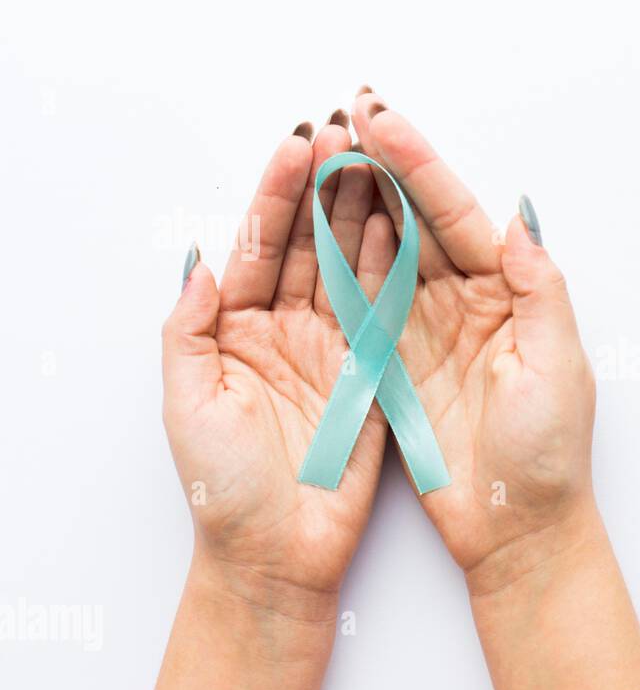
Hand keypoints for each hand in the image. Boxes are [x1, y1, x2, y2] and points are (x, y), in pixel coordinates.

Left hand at [161, 114, 396, 603]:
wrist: (279, 554)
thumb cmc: (224, 488)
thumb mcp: (188, 402)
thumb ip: (190, 328)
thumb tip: (204, 258)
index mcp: (233, 331)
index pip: (257, 246)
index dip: (278, 194)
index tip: (299, 146)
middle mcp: (283, 331)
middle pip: (305, 244)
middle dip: (325, 188)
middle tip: (348, 134)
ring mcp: (331, 349)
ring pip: (347, 266)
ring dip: (361, 213)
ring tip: (379, 161)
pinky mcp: (371, 373)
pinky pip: (383, 310)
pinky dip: (393, 267)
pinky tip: (402, 224)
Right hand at [349, 92, 597, 589]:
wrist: (515, 529)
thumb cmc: (547, 455)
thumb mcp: (557, 368)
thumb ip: (541, 290)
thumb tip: (518, 219)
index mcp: (511, 293)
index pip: (458, 215)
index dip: (420, 166)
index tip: (381, 122)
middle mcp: (468, 302)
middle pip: (418, 220)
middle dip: (382, 166)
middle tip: (344, 113)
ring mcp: (427, 330)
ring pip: (384, 251)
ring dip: (354, 203)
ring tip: (320, 151)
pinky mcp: (395, 364)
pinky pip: (361, 304)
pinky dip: (339, 265)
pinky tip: (314, 227)